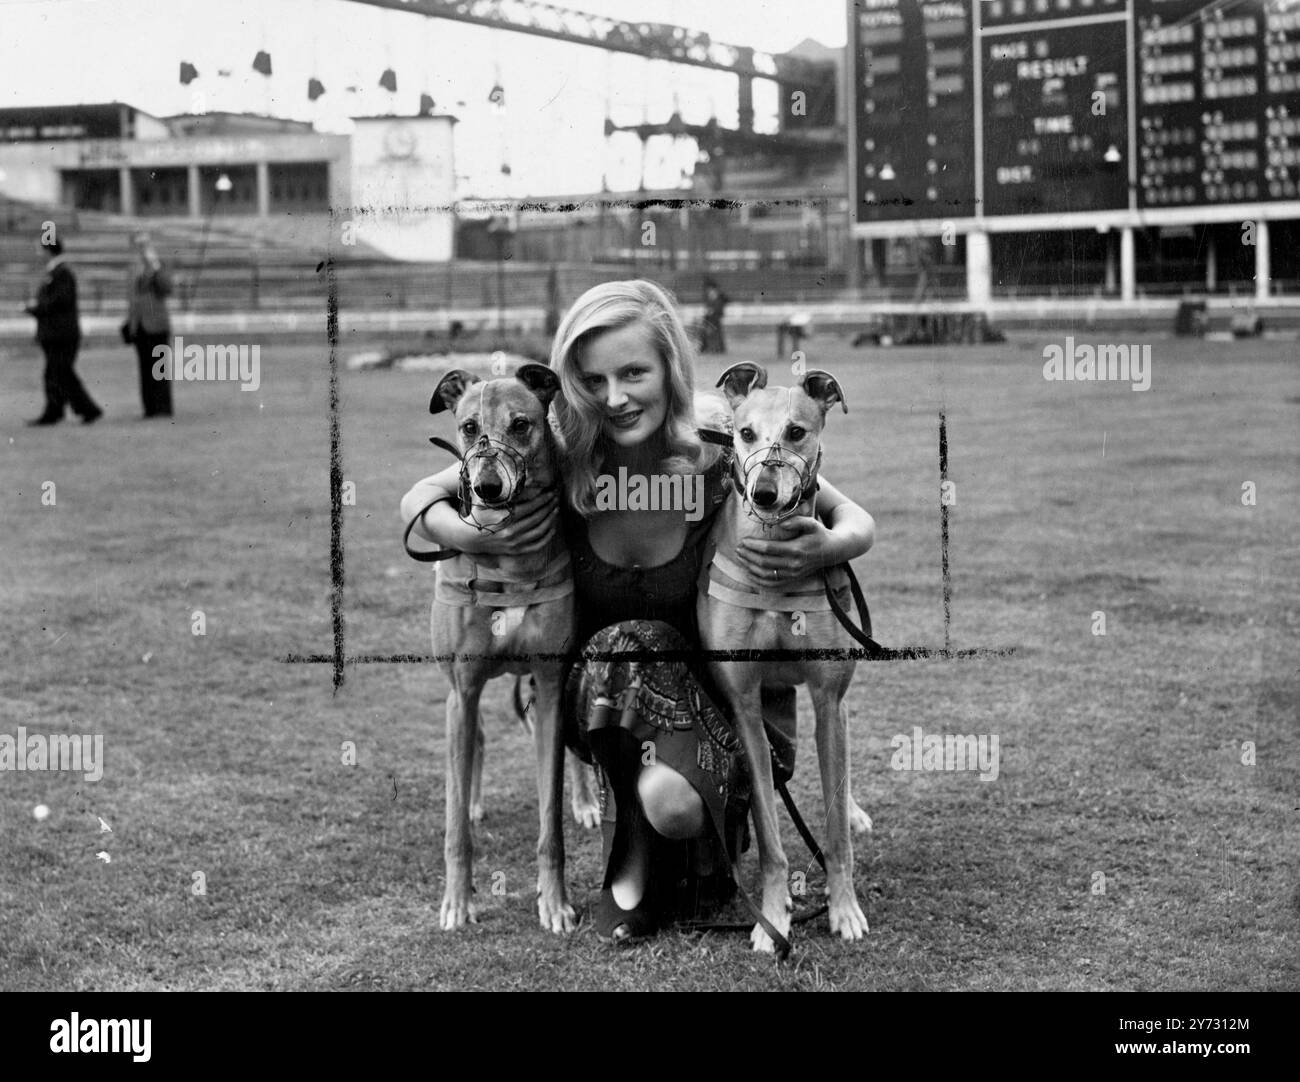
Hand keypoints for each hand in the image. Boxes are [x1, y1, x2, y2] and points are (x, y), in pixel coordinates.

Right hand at [434, 490, 559, 555]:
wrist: (469, 538)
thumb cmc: (479, 514)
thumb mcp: (485, 500)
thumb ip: (499, 490)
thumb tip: (514, 475)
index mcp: (504, 518)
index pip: (530, 507)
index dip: (543, 498)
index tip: (550, 490)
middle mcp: (511, 532)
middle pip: (538, 517)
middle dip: (549, 505)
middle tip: (556, 495)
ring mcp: (515, 543)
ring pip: (540, 531)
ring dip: (551, 518)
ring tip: (556, 507)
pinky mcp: (517, 551)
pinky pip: (538, 544)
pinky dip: (548, 535)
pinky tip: (552, 525)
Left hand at [734, 515, 841, 583]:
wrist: (832, 551)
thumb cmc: (819, 534)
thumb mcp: (812, 523)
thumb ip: (797, 521)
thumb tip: (781, 522)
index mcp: (796, 549)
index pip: (769, 549)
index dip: (753, 546)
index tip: (743, 541)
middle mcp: (793, 564)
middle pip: (764, 563)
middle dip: (748, 556)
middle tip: (738, 549)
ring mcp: (793, 574)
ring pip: (765, 575)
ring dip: (750, 567)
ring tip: (740, 558)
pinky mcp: (792, 579)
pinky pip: (772, 584)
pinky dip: (758, 580)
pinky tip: (749, 573)